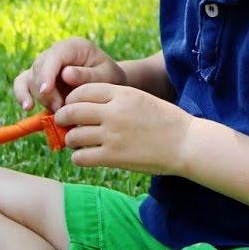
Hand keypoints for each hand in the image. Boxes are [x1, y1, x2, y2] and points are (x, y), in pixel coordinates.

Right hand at [13, 37, 127, 112]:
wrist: (109, 84)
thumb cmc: (109, 77)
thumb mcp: (106, 75)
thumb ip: (88, 75)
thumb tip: (65, 74)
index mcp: (73, 46)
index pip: (54, 56)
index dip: (47, 73)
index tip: (46, 91)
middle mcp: (55, 52)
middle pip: (40, 68)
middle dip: (46, 91)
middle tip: (60, 108)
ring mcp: (45, 65)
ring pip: (30, 78)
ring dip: (38, 96)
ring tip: (54, 110)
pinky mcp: (38, 78)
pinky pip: (23, 84)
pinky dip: (22, 95)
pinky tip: (28, 108)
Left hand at [55, 81, 194, 174]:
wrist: (186, 143)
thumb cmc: (165, 121)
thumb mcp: (140, 98)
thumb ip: (115, 99)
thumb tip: (85, 105)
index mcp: (121, 93)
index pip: (82, 91)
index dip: (71, 99)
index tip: (71, 107)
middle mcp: (113, 112)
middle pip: (71, 111)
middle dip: (62, 118)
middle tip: (63, 124)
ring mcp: (112, 135)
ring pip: (73, 136)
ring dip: (70, 140)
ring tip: (77, 143)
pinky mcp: (113, 156)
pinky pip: (81, 157)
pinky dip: (79, 157)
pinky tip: (86, 156)